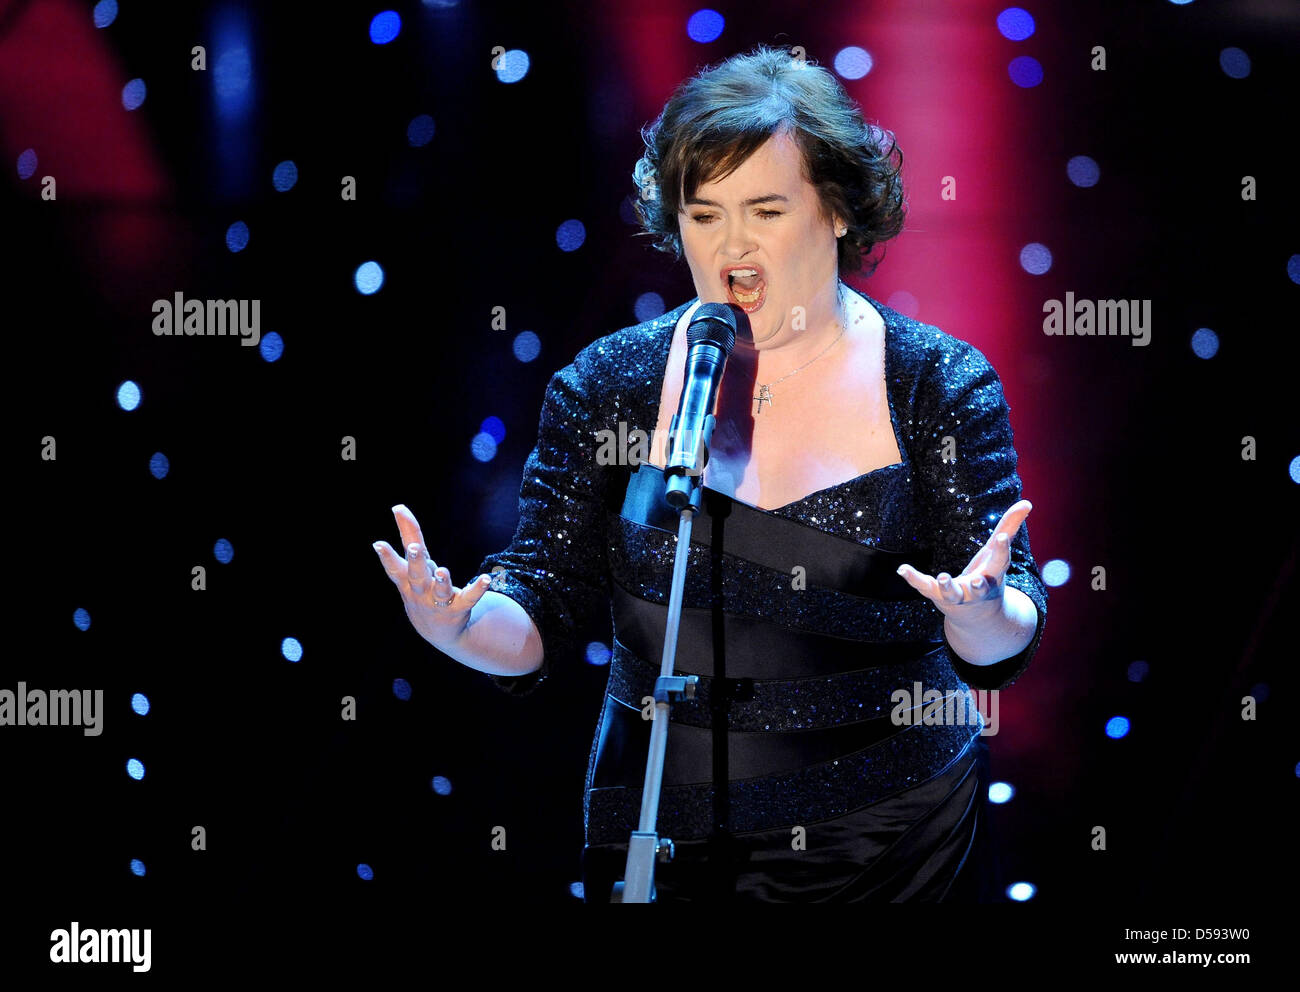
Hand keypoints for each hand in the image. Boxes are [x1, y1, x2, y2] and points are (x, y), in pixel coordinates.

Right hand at [373, 503, 493, 650]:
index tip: (378, 544)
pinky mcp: (458, 608)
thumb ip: (409, 536)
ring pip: (440, 590)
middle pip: (416, 576)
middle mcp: (421, 591)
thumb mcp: (413, 566)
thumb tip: (398, 507)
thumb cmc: (422, 590)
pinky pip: (468, 597)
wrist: (438, 632)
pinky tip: (485, 578)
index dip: (387, 555)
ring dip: (441, 581)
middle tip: (414, 549)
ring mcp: (438, 601)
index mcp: (408, 580)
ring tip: (443, 571)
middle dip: (415, 562)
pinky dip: (477, 588)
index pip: (396, 566)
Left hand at [896, 500, 1031, 622]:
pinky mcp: (937, 596)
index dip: (1001, 549)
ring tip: (943, 578)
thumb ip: (1009, 527)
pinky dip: (913, 578)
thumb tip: (1027, 502)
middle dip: (978, 586)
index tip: (1002, 538)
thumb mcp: (998, 554)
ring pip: (951, 594)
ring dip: (947, 587)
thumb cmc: (988, 576)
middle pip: (979, 588)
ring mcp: (956, 595)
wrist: (977, 617)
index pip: (1000, 562)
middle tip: (975, 581)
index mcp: (993, 575)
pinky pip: (924, 587)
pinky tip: (902, 569)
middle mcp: (976, 590)